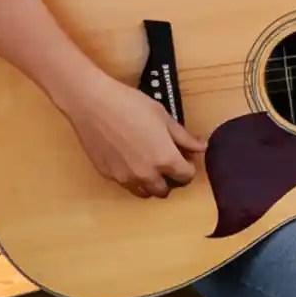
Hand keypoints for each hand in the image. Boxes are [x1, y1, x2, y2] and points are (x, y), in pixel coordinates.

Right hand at [54, 72, 206, 198]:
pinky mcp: (109, 176)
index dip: (188, 167)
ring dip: (151, 183)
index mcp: (166, 160)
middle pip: (166, 190)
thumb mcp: (164, 117)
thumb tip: (201, 148)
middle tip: (166, 162)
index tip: (185, 158)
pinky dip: (132, 177)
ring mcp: (126, 178)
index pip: (186, 177)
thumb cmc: (132, 105)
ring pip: (145, 192)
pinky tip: (128, 158)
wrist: (94, 104)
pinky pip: (126, 184)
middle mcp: (147, 175)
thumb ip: (184, 137)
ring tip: (148, 163)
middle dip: (170, 179)